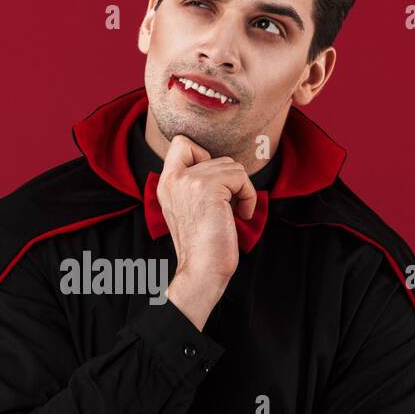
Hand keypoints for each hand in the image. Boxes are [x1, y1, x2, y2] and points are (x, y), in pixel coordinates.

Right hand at [155, 135, 255, 328]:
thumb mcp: (188, 208)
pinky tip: (241, 215)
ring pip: (232, 166)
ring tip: (234, 213)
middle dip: (231, 182)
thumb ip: (193, 184)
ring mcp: (190, 181)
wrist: (201, 270)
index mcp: (166, 183)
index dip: (204, 156)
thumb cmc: (202, 246)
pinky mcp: (209, 187)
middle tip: (229, 207)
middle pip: (217, 157)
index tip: (213, 186)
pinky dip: (248, 196)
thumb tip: (222, 167)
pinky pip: (241, 177)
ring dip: (241, 190)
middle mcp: (174, 179)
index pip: (182, 143)